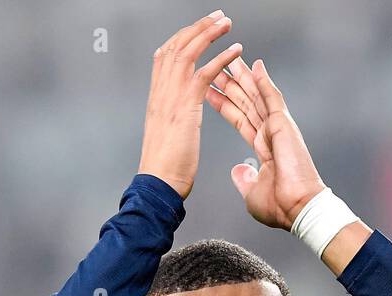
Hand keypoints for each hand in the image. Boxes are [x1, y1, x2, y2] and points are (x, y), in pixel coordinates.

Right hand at [137, 11, 243, 199]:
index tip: (196, 29)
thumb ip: (169, 118)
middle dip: (197, 27)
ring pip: (189, 52)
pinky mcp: (185, 106)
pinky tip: (235, 50)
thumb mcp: (164, 135)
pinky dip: (221, 59)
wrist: (158, 183)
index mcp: (156, 97)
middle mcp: (161, 91)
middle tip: (216, 16)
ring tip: (226, 23)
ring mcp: (171, 97)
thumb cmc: (163, 168)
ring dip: (209, 34)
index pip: (165, 56)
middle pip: (177, 46)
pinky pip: (205, 73)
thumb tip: (174, 119)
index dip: (181, 39)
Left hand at [204, 57, 326, 229]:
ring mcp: (278, 127)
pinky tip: (255, 65)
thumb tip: (239, 170)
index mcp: (263, 148)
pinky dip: (263, 81)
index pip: (239, 119)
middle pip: (246, 102)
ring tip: (227, 59)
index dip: (224, 104)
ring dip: (241, 77)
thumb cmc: (280, 206)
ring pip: (256, 96)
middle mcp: (270, 133)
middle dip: (229, 84)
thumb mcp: (252, 192)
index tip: (209, 90)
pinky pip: (272, 98)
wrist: (297, 208)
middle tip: (214, 66)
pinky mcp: (284, 125)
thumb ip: (245, 179)